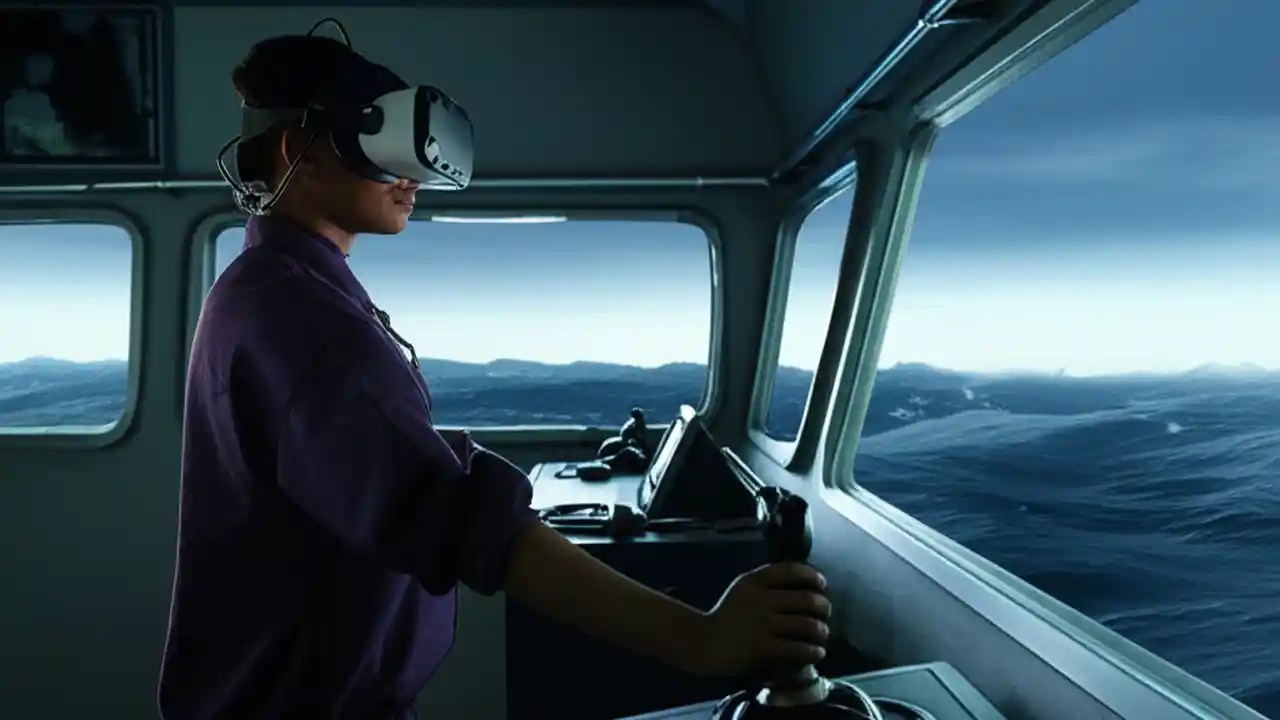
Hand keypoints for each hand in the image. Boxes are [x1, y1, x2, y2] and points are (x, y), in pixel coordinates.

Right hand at [691, 562, 831, 677]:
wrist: (702, 642)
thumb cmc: (727, 616)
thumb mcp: (742, 590)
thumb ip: (766, 583)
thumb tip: (804, 583)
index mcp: (754, 581)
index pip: (791, 570)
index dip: (812, 576)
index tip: (821, 585)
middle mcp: (760, 599)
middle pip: (806, 598)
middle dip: (823, 607)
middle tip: (825, 613)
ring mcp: (761, 623)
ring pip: (806, 624)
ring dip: (821, 631)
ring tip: (822, 635)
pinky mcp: (762, 647)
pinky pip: (797, 648)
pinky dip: (812, 651)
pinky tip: (816, 652)